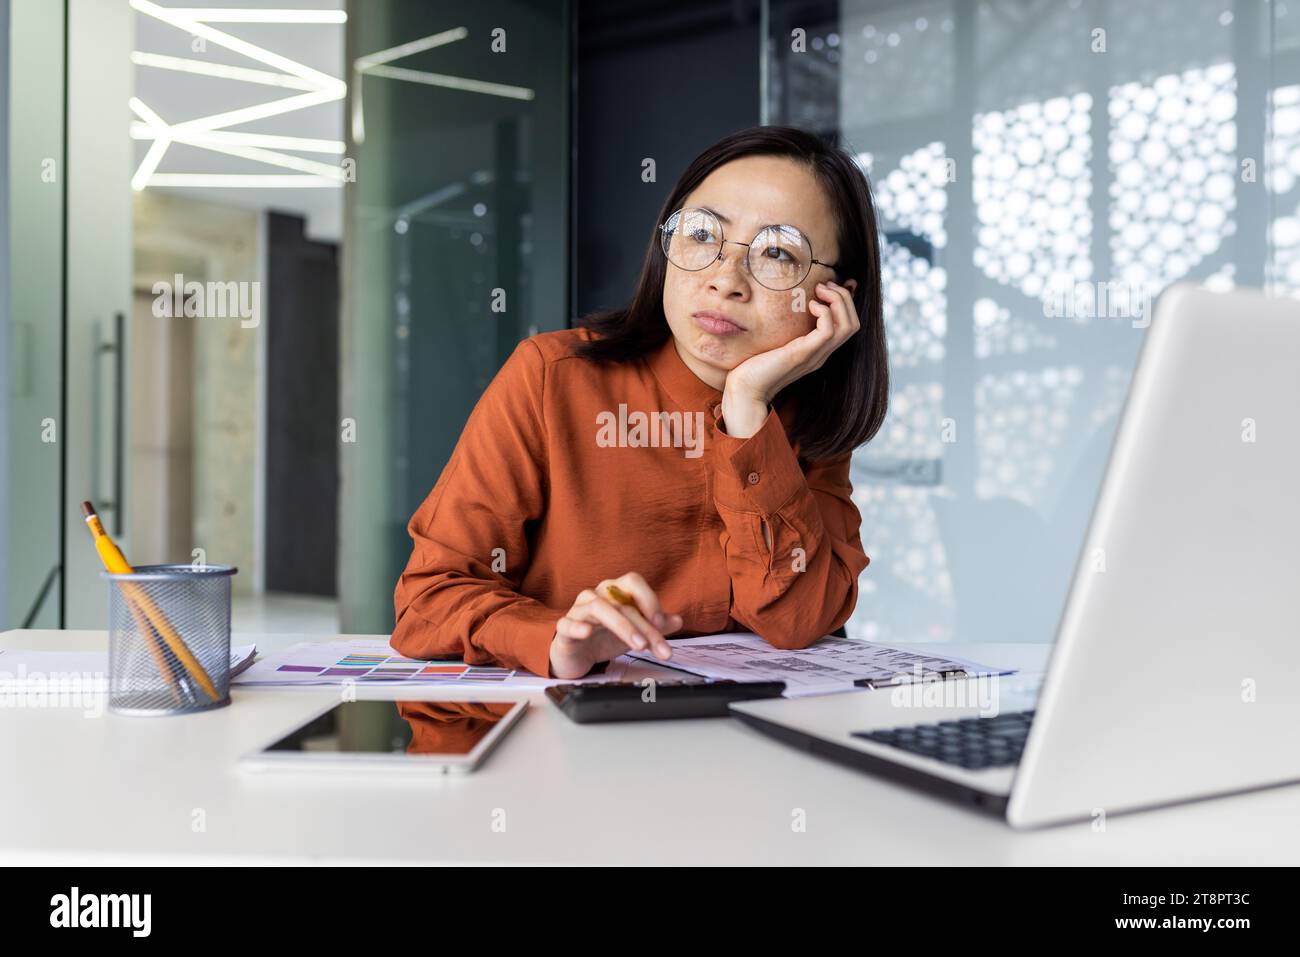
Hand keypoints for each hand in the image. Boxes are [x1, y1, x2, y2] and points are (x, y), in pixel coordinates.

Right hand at [548, 572, 683, 678]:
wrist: (576, 655)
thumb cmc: (604, 637)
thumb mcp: (635, 633)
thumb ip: (656, 626)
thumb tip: (678, 619)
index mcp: (615, 591)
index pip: (633, 582)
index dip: (650, 599)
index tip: (663, 624)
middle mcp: (597, 595)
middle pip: (623, 603)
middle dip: (646, 627)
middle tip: (660, 648)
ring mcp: (579, 610)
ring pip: (599, 608)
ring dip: (622, 626)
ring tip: (639, 645)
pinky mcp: (564, 628)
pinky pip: (567, 623)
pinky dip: (577, 626)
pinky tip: (587, 632)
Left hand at [723, 279, 860, 414]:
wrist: (745, 390)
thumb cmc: (755, 366)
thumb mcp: (777, 342)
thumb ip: (788, 329)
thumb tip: (788, 307)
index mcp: (818, 350)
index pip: (848, 325)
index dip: (844, 302)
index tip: (825, 287)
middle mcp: (822, 353)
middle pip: (853, 323)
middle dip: (844, 297)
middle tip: (824, 285)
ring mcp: (815, 355)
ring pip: (847, 326)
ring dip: (838, 301)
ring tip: (820, 291)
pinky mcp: (803, 355)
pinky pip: (828, 331)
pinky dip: (824, 312)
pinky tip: (810, 305)